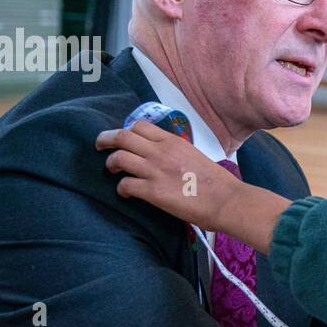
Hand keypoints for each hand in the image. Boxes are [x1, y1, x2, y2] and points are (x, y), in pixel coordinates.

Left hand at [96, 119, 243, 229]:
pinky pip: (125, 184)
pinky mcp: (153, 191)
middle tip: (100, 146)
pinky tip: (126, 193)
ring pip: (118, 158)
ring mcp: (155, 171)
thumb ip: (175, 152)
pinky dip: (121, 188)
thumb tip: (165, 158)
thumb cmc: (217, 182)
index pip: (139, 126)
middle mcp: (160, 152)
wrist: (226, 200)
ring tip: (111, 170)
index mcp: (173, 141)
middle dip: (106, 140)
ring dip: (110, 163)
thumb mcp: (195, 155)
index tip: (123, 138)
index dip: (126, 130)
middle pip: (122, 136)